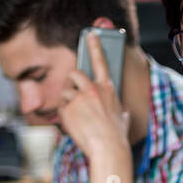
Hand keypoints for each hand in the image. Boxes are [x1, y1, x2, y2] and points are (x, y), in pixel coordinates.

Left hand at [58, 32, 130, 163]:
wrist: (107, 149)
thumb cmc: (117, 136)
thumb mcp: (122, 117)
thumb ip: (119, 110)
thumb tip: (122, 112)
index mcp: (107, 88)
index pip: (100, 61)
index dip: (94, 46)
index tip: (90, 34)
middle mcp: (92, 89)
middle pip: (74, 74)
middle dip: (71, 82)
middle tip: (73, 93)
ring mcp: (78, 98)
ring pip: (65, 94)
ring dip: (67, 104)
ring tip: (77, 118)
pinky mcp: (68, 109)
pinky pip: (60, 109)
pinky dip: (63, 116)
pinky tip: (74, 125)